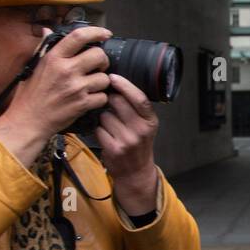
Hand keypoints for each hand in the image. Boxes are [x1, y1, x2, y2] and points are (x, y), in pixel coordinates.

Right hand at [0, 25, 112, 137]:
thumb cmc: (30, 95)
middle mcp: (66, 70)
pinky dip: (99, 99)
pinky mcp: (82, 104)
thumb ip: (43, 47)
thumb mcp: (33, 66)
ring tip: (91, 85)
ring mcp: (76, 87)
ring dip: (101, 82)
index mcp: (54, 58)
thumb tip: (47, 30)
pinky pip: (103, 96)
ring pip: (104, 78)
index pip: (79, 36)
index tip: (105, 34)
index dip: (96, 32)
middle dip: (102, 60)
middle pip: (99, 55)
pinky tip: (90, 99)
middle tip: (97, 66)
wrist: (28, 121)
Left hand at [99, 73, 160, 216]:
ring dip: (102, 117)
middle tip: (107, 103)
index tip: (113, 77)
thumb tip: (116, 85)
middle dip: (109, 99)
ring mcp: (127, 140)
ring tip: (110, 125)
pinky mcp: (114, 148)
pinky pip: (98, 129)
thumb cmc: (138, 145)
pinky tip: (105, 135)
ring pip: (105, 115)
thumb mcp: (145, 126)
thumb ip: (136, 109)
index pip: (139, 98)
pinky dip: (98, 130)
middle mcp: (141, 130)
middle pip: (117, 102)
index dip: (124, 85)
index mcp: (150, 121)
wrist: (136, 172)